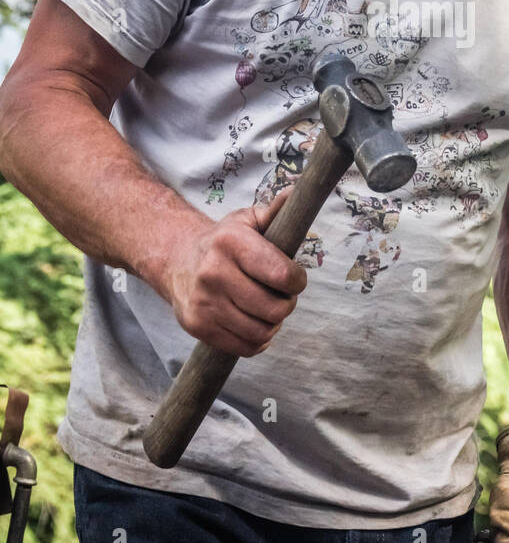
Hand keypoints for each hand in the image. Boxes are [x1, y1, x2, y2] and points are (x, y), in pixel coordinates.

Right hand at [162, 186, 307, 356]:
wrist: (176, 260)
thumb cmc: (222, 242)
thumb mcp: (246, 221)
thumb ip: (274, 212)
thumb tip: (296, 195)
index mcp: (230, 242)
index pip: (282, 275)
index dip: (297, 281)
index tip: (294, 278)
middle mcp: (214, 272)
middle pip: (275, 309)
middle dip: (287, 304)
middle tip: (281, 296)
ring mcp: (203, 302)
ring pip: (261, 332)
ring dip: (273, 324)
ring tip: (267, 310)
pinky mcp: (197, 326)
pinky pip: (244, 347)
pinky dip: (257, 340)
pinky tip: (253, 323)